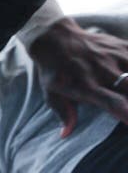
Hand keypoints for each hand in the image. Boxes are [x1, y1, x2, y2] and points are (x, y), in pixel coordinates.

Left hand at [30, 17, 127, 136]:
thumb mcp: (51, 93)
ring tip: (126, 90)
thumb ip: (64, 113)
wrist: (56, 38)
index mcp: (86, 86)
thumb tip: (65, 134)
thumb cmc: (53, 71)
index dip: (125, 112)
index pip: (110, 101)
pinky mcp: (121, 46)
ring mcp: (113, 57)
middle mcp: (102, 71)